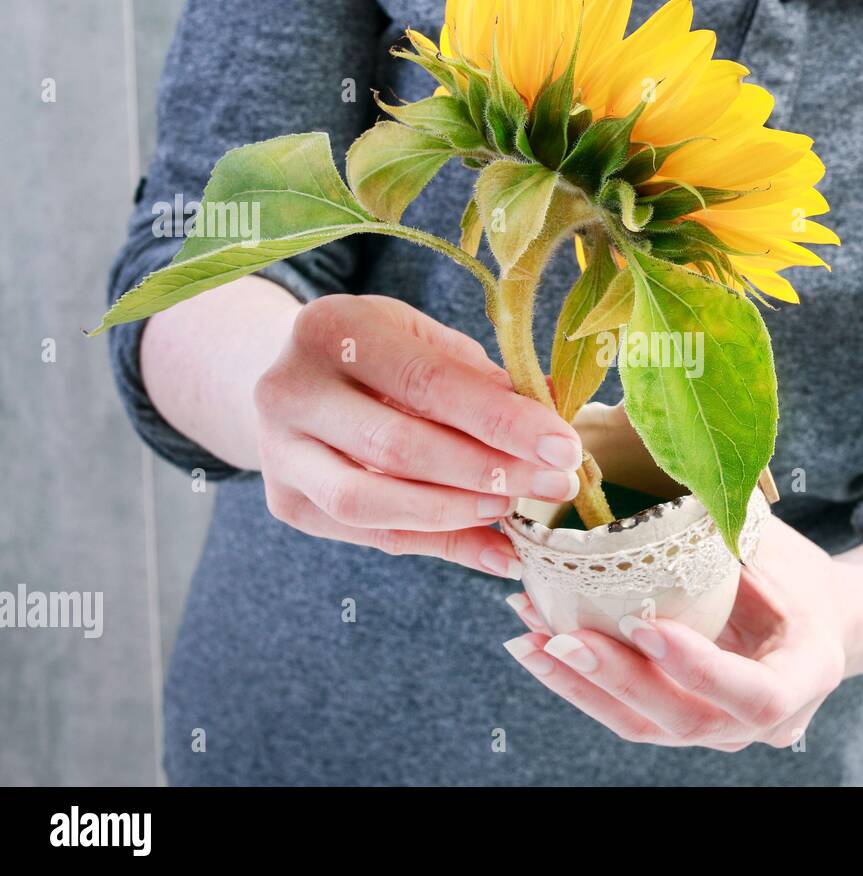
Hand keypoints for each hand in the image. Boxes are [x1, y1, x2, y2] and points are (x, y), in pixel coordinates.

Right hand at [254, 293, 584, 577]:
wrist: (286, 374)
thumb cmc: (376, 353)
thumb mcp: (424, 340)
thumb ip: (482, 377)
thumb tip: (557, 410)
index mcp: (332, 330)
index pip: (429, 384)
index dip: (502, 421)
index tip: (563, 446)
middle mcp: (290, 391)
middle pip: (399, 447)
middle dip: (490, 472)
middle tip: (555, 483)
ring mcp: (279, 453)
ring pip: (372, 502)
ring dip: (457, 513)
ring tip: (514, 510)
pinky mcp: (286, 503)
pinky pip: (373, 536)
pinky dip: (443, 546)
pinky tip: (496, 551)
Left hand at [502, 516, 848, 749]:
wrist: (822, 623)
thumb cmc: (801, 574)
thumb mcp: (780, 550)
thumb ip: (732, 536)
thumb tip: (670, 480)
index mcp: (804, 676)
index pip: (756, 694)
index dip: (699, 667)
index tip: (644, 624)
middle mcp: (766, 723)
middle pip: (686, 718)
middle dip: (617, 678)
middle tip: (561, 636)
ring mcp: (722, 731)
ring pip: (646, 726)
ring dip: (581, 684)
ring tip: (530, 639)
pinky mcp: (684, 724)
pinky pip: (630, 715)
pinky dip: (582, 683)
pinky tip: (539, 647)